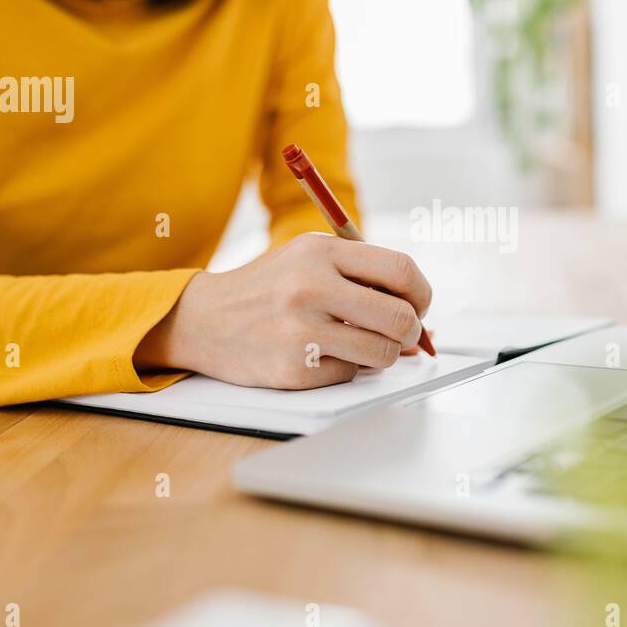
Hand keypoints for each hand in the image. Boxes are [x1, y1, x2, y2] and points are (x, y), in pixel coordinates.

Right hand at [135, 233, 431, 388]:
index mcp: (320, 252)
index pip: (400, 270)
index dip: (422, 292)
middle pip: (399, 317)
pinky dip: (343, 367)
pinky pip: (348, 373)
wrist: (204, 318)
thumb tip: (419, 314)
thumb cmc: (270, 287)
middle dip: (412, 331)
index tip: (419, 305)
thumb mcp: (309, 259)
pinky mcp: (291, 368)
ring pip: (381, 353)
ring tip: (361, 344)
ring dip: (382, 354)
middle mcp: (310, 287)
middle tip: (405, 335)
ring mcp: (299, 330)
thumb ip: (360, 275)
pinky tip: (318, 354)